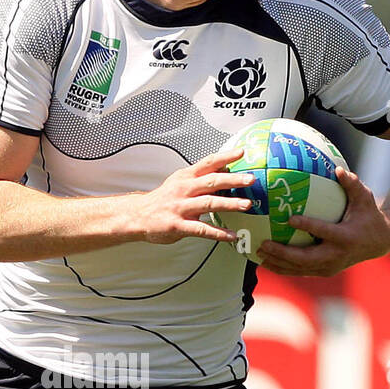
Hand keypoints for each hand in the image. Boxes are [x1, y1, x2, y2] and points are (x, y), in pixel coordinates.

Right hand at [133, 146, 252, 245]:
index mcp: (186, 177)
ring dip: (229, 204)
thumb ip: (201, 176)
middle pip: (211, 181)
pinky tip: (232, 235)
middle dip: (232, 179)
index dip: (225, 156)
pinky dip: (219, 233)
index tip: (241, 153)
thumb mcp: (180, 181)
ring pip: (208, 203)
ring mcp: (181, 208)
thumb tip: (225, 168)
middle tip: (250, 179)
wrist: (138, 216)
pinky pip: (202, 230)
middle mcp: (184, 190)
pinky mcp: (178, 226)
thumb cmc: (163, 199)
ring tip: (246, 205)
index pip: (208, 162)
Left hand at [256, 167, 389, 275]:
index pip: (325, 231)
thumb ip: (352, 184)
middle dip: (283, 253)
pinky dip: (283, 268)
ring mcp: (330, 267)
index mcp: (346, 237)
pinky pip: (300, 271)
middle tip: (263, 243)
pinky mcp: (324, 271)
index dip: (308, 226)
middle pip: (306, 258)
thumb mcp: (365, 198)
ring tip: (258, 253)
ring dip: (278, 263)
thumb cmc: (368, 215)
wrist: (378, 242)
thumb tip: (338, 169)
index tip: (290, 219)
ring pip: (300, 268)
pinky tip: (266, 261)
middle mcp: (337, 255)